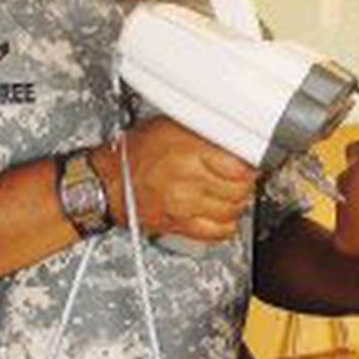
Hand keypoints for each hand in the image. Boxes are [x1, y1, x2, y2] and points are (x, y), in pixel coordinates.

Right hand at [98, 117, 257, 241]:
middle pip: (240, 189)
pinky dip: (226, 224)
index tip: (249, 160)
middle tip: (239, 177)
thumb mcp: (170, 127)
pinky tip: (221, 213)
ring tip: (229, 193)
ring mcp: (186, 205)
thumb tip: (232, 135)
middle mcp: (189, 180)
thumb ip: (203, 133)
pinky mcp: (181, 225)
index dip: (251, 162)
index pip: (241, 164)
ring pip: (233, 210)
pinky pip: (218, 231)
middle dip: (245, 183)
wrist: (107, 183)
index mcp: (189, 152)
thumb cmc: (134, 154)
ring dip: (236, 202)